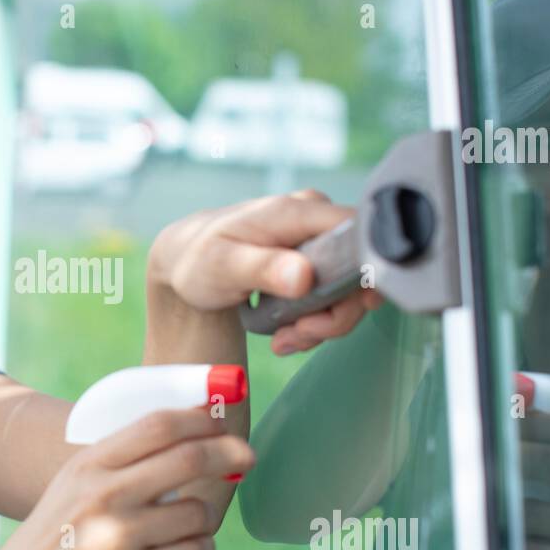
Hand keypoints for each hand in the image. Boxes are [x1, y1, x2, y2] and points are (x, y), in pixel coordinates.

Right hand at [0, 404, 254, 549]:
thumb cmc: (54, 537)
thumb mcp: (73, 484)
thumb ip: (118, 460)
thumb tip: (188, 434)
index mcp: (89, 465)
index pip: (158, 425)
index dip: (201, 418)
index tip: (224, 422)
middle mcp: (104, 496)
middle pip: (188, 459)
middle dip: (229, 452)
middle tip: (247, 457)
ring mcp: (119, 539)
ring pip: (198, 513)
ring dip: (207, 517)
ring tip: (191, 524)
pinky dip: (200, 549)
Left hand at [148, 190, 383, 355]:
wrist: (185, 263)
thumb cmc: (199, 260)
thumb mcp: (223, 266)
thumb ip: (264, 269)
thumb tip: (303, 276)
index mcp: (294, 211)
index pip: (358, 232)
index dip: (364, 273)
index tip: (337, 312)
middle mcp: (314, 218)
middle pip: (358, 267)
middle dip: (335, 312)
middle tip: (299, 335)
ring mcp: (316, 238)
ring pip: (347, 287)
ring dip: (322, 323)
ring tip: (285, 338)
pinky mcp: (315, 258)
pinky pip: (333, 293)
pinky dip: (315, 320)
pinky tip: (286, 333)